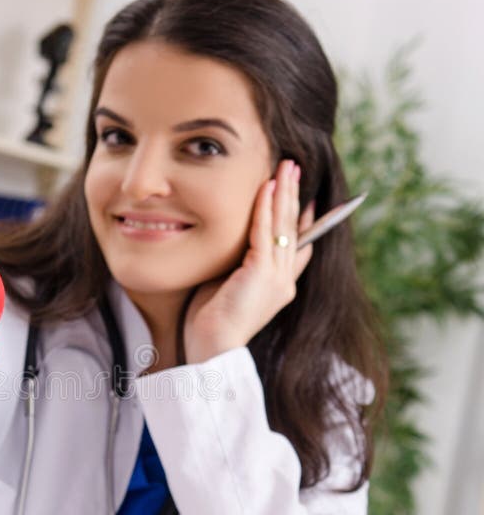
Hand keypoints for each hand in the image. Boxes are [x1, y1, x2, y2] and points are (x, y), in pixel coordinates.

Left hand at [184, 160, 314, 363]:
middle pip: (294, 229)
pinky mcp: (262, 274)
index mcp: (279, 287)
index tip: (304, 196)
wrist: (211, 347)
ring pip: (284, 226)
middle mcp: (284, 281)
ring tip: (287, 167)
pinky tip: (267, 187)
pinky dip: (265, 208)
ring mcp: (277, 278)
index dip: (303, 220)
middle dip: (295, 195)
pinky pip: (266, 233)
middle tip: (294, 168)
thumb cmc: (211, 321)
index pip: (299, 247)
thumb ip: (237, 264)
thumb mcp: (228, 286)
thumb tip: (230, 242)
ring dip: (285, 193)